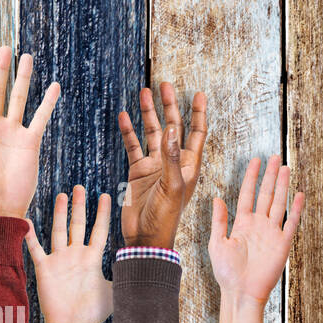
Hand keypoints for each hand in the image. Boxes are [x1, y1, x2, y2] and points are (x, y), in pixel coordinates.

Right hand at [25, 186, 111, 322]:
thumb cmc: (94, 313)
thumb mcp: (115, 290)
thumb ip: (124, 274)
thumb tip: (143, 263)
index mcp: (92, 259)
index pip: (99, 230)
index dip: (103, 213)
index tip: (106, 195)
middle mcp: (76, 255)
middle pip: (77, 225)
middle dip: (80, 206)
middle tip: (80, 187)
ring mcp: (60, 261)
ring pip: (59, 231)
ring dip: (60, 214)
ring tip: (62, 195)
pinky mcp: (45, 269)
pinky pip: (36, 250)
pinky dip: (30, 237)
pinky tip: (25, 223)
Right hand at [118, 82, 207, 248]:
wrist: (145, 236)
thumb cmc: (166, 216)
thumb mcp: (172, 186)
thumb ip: (170, 157)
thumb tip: (171, 129)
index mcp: (188, 165)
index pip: (196, 133)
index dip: (197, 113)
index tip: (197, 94)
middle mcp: (173, 161)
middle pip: (173, 127)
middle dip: (169, 106)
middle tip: (165, 85)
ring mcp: (154, 165)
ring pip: (152, 133)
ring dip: (148, 114)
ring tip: (143, 93)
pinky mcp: (138, 171)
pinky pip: (133, 146)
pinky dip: (128, 132)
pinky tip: (124, 117)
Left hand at [209, 156, 303, 303]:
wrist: (240, 292)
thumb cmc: (226, 272)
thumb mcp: (216, 243)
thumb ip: (219, 220)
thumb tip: (216, 198)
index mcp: (241, 223)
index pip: (248, 194)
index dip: (251, 177)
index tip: (255, 161)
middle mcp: (258, 224)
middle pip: (266, 194)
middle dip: (270, 176)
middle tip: (275, 157)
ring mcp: (271, 233)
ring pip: (279, 203)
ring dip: (282, 186)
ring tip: (285, 168)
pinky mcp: (282, 244)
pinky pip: (290, 223)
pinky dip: (295, 209)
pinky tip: (298, 194)